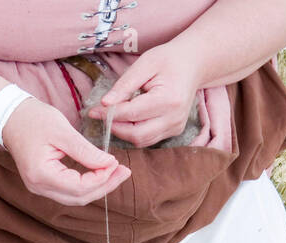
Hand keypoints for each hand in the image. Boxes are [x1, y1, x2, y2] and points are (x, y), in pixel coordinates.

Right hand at [2, 98, 131, 205]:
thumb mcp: (63, 131)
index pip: (79, 187)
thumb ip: (86, 151)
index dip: (101, 178)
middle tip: (125, 171)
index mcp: (41, 174)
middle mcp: (39, 187)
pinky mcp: (43, 184)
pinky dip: (87, 185)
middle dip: (104, 186)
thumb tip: (109, 164)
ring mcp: (39, 188)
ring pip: (75, 198)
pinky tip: (101, 174)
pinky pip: (69, 191)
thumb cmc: (34, 119)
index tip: (116, 163)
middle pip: (79, 198)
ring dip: (98, 188)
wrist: (10, 117)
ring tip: (117, 173)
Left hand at [85, 42, 203, 147]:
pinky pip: (148, 139)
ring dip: (123, 131)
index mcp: (169, 99)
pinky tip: (127, 120)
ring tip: (113, 116)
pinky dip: (134, 133)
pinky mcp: (174, 131)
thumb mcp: (144, 64)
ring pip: (141, 141)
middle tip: (101, 115)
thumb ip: (124, 85)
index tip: (92, 111)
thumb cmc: (167, 60)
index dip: (109, 114)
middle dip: (115, 127)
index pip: (132, 114)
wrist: (192, 64)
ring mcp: (176, 127)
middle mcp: (174, 118)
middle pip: (136, 134)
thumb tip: (104, 103)